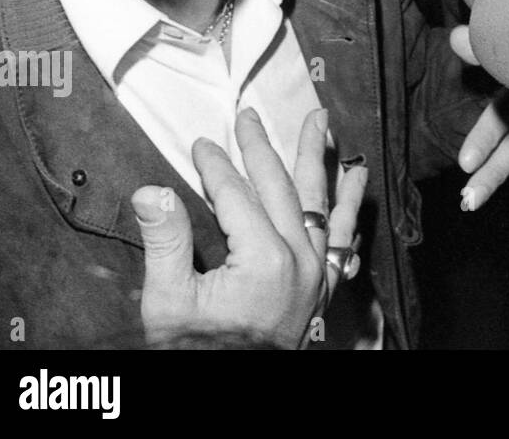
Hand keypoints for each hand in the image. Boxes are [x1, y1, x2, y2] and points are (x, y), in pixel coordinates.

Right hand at [132, 107, 367, 349]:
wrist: (227, 393)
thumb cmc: (195, 350)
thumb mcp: (168, 302)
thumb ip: (166, 241)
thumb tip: (152, 190)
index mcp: (263, 259)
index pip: (237, 195)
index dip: (216, 166)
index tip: (200, 143)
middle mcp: (299, 260)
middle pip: (282, 188)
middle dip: (264, 148)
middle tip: (253, 115)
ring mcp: (316, 274)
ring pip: (322, 203)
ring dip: (320, 161)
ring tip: (324, 126)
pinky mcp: (322, 288)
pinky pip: (344, 238)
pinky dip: (350, 206)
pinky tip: (357, 179)